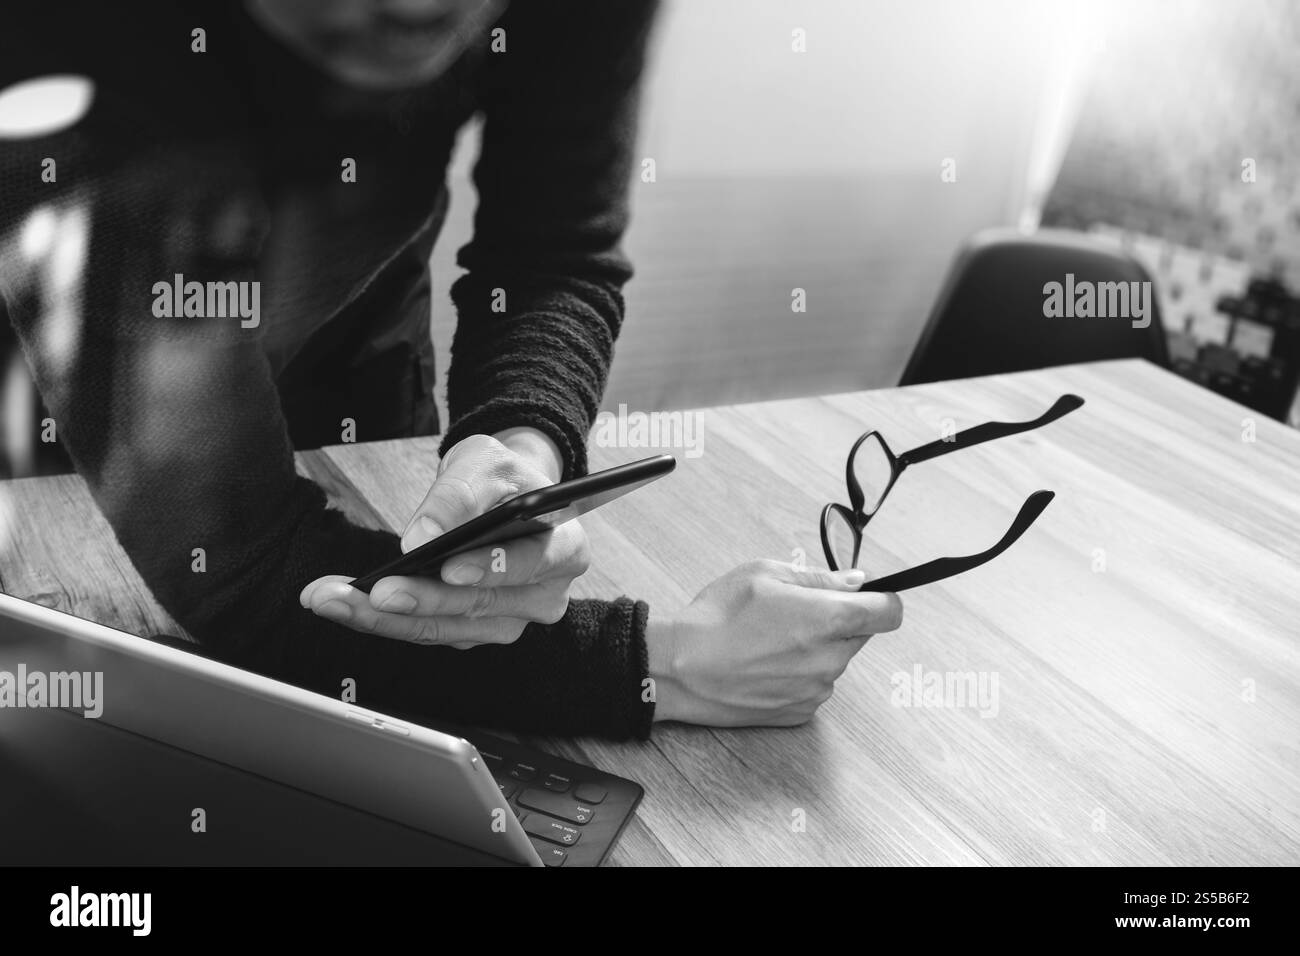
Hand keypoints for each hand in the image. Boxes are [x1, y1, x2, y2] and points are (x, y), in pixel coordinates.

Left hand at [301, 429, 588, 647]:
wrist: (501, 492)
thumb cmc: (501, 475)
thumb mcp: (482, 463)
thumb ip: (454, 497)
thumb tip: (420, 538)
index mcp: (565, 548)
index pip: (531, 564)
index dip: (491, 570)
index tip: (448, 570)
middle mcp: (544, 595)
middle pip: (480, 608)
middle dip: (421, 600)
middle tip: (371, 592)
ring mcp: (510, 620)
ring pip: (447, 630)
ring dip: (386, 619)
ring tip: (333, 598)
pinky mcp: (474, 631)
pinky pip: (429, 631)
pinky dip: (384, 620)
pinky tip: (346, 602)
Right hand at [645, 560, 902, 726]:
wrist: (679, 669)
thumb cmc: (717, 616)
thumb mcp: (764, 574)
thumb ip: (818, 578)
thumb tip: (856, 581)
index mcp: (829, 619)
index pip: (890, 612)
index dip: (881, 600)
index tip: (864, 596)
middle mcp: (832, 659)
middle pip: (859, 635)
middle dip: (838, 621)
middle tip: (793, 613)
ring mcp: (817, 691)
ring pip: (834, 661)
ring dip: (816, 649)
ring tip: (768, 641)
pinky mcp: (800, 713)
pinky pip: (814, 686)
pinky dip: (798, 675)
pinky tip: (763, 665)